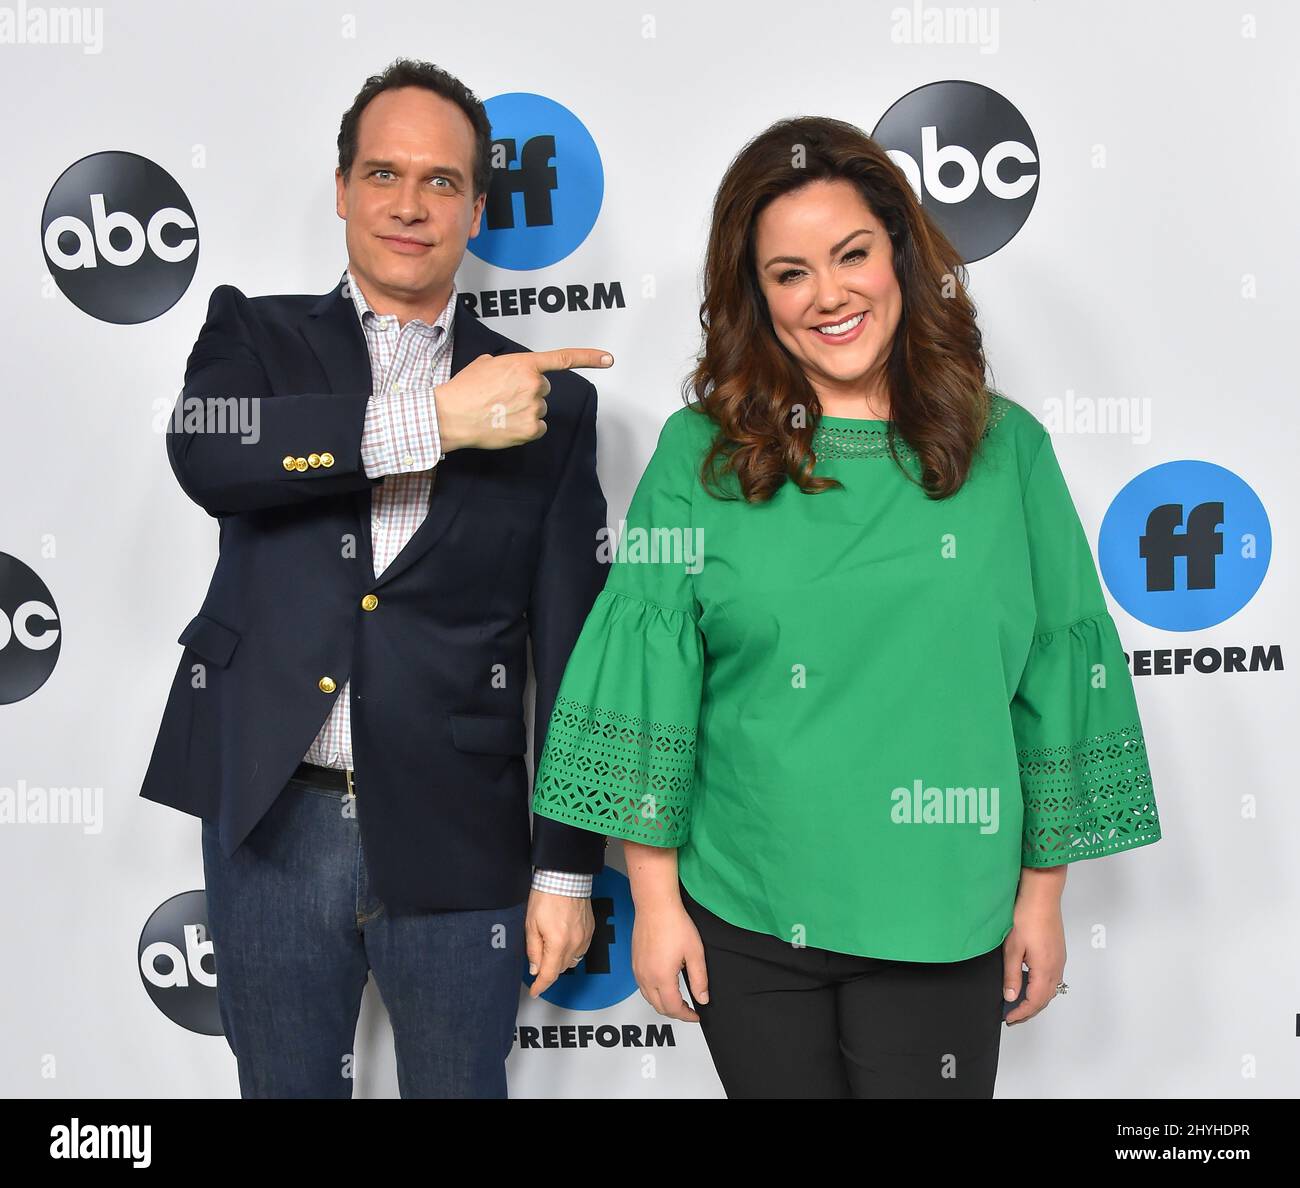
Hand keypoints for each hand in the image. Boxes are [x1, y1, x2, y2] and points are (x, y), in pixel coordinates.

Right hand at [434, 348, 612, 451]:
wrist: (450, 415)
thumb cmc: (464, 389)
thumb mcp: (486, 363)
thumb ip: (508, 364)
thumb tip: (510, 373)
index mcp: (525, 364)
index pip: (563, 359)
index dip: (589, 358)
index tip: (609, 359)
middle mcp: (534, 385)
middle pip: (544, 389)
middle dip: (528, 392)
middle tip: (503, 397)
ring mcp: (534, 408)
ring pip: (539, 410)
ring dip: (525, 411)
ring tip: (499, 411)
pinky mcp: (531, 430)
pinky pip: (537, 429)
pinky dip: (525, 429)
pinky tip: (505, 425)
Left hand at [525, 888, 593, 997]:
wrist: (565, 878)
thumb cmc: (547, 895)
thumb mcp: (531, 924)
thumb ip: (533, 950)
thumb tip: (535, 968)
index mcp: (559, 944)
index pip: (549, 974)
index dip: (540, 986)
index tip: (535, 991)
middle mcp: (575, 943)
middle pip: (561, 968)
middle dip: (548, 969)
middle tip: (537, 962)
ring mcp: (585, 937)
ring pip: (572, 960)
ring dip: (560, 960)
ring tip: (549, 948)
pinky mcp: (590, 930)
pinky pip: (580, 949)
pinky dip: (570, 950)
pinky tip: (562, 941)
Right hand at [631, 894, 707, 1022]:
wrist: (655, 905)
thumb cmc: (675, 924)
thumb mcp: (695, 953)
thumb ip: (699, 980)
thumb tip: (702, 999)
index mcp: (662, 977)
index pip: (673, 1008)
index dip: (686, 1016)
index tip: (696, 1015)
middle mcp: (646, 977)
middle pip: (659, 1007)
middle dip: (675, 1012)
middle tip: (689, 1010)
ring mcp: (638, 970)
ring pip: (649, 999)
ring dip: (663, 1004)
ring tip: (678, 1000)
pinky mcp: (634, 962)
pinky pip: (642, 987)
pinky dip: (654, 993)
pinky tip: (664, 986)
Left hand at [1002, 867, 1066, 1024]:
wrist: (1041, 895)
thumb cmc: (1026, 916)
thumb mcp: (1012, 948)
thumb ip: (1012, 975)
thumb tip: (1010, 997)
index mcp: (1045, 970)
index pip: (1035, 1001)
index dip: (1021, 1013)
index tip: (1008, 1018)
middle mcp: (1056, 967)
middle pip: (1045, 998)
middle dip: (1028, 1010)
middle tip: (1012, 1015)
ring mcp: (1059, 960)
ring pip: (1050, 989)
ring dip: (1035, 999)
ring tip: (1018, 1002)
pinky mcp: (1057, 952)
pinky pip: (1052, 978)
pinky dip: (1040, 987)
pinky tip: (1028, 983)